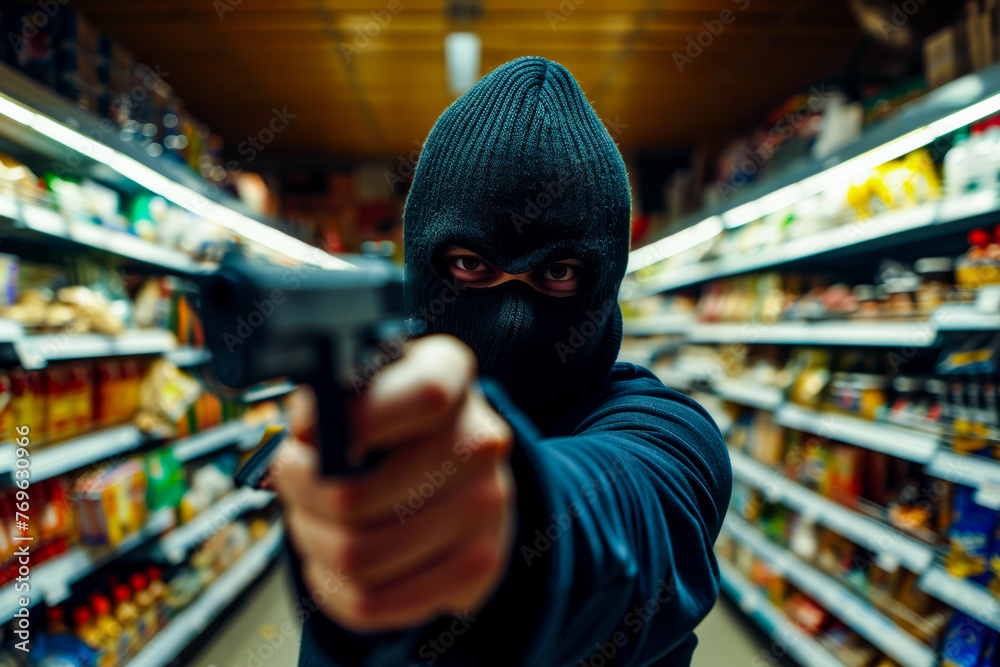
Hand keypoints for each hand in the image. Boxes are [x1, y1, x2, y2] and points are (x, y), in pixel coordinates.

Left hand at [272, 335, 516, 632]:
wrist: (450, 470)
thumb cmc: (385, 422)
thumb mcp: (357, 386)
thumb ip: (327, 398)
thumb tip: (308, 436)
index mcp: (449, 373)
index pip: (423, 395)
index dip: (357, 420)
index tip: (310, 435)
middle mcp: (481, 439)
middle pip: (355, 496)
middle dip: (301, 498)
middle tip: (292, 485)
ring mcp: (487, 507)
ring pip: (357, 556)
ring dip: (313, 543)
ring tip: (312, 524)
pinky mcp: (477, 567)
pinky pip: (373, 602)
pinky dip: (335, 588)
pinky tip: (334, 563)